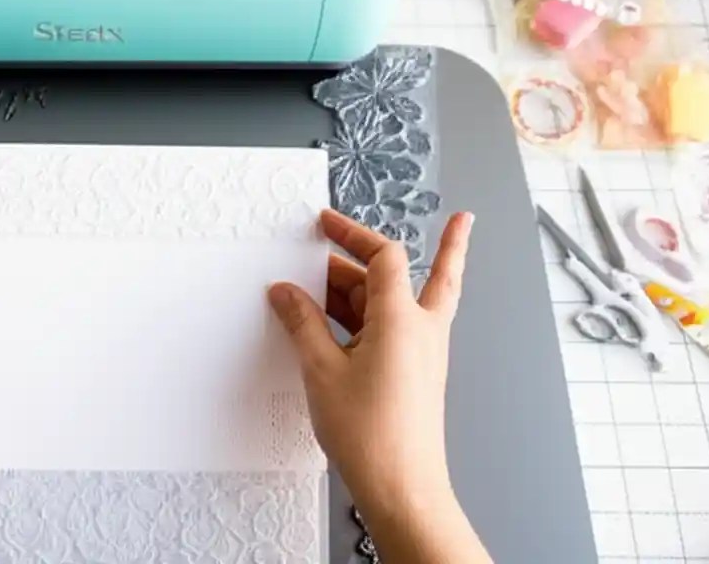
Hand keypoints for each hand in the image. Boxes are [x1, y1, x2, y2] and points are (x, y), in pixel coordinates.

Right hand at [268, 209, 473, 512]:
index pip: (384, 255)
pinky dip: (366, 318)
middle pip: (394, 273)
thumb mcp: (321, 370)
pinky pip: (394, 327)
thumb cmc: (373, 437)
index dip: (353, 233)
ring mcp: (423, 350)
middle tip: (326, 243)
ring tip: (314, 289)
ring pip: (396, 300)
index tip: (327, 222)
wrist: (402, 486)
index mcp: (403, 318)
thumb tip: (285, 293)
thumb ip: (302, 323)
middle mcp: (422, 329)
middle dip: (358, 257)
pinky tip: (333, 325)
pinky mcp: (416, 370)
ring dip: (359, 289)